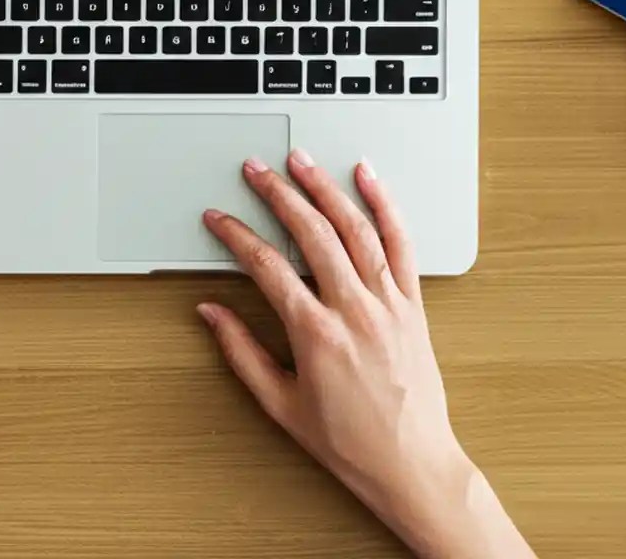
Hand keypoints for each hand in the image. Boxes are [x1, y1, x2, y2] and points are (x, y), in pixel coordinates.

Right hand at [199, 151, 534, 558]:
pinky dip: (386, 206)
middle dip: (279, 194)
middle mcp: (355, 310)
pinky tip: (369, 179)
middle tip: (255, 170)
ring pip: (356, 229)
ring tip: (302, 161)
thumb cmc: (349, 442)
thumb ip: (242, 352)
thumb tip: (211, 313)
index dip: (236, 237)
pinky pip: (401, 244)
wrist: (411, 463)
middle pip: (312, 234)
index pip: (267, 267)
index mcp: (316, 335)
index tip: (218, 220)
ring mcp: (389, 303)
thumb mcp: (280, 404)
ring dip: (326, 189)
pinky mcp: (413, 304)